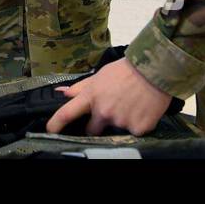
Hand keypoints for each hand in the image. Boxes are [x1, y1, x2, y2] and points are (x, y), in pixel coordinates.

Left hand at [44, 58, 172, 135]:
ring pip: (114, 130)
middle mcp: (103, 111)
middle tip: (110, 110)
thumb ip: (80, 87)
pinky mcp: (137, 128)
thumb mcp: (99, 76)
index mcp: (91, 97)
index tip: (50, 130)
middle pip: (92, 130)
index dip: (56, 124)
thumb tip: (62, 93)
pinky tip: (140, 110)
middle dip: (97, 124)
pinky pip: (133, 132)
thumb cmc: (126, 71)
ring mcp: (120, 121)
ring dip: (119, 122)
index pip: (67, 113)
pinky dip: (136, 124)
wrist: (154, 71)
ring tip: (129, 105)